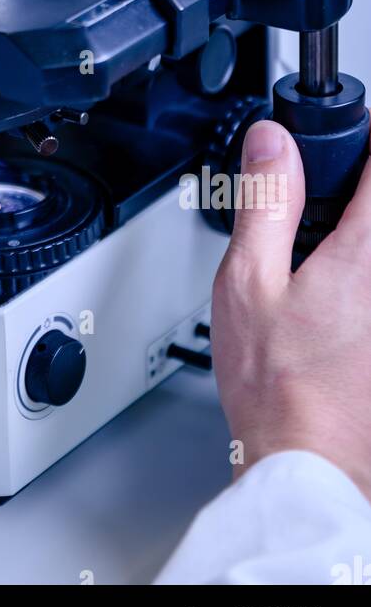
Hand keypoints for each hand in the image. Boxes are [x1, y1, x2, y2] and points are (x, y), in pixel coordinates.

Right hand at [212, 119, 370, 499]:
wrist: (311, 465)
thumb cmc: (280, 388)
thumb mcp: (247, 280)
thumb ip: (266, 201)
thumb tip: (272, 141)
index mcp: (364, 251)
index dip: (356, 150)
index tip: (338, 153)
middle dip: (348, 204)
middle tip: (318, 220)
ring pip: (368, 253)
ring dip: (347, 249)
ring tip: (320, 273)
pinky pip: (368, 286)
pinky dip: (350, 286)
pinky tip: (334, 317)